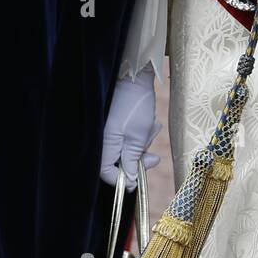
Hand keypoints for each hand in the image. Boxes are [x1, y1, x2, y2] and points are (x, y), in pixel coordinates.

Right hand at [100, 63, 161, 192]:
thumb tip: (128, 181)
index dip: (122, 179)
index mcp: (103, 144)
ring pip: (128, 147)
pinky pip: (130, 135)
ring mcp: (110, 130)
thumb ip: (132, 161)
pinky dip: (142, 132)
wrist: (135, 75)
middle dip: (139, 157)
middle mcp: (103, 138)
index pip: (106, 172)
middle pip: (120, 161)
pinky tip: (149, 121)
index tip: (138, 181)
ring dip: (143, 141)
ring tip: (151, 127)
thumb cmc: (135, 106)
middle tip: (154, 156)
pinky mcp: (118, 122)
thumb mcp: (137, 137)